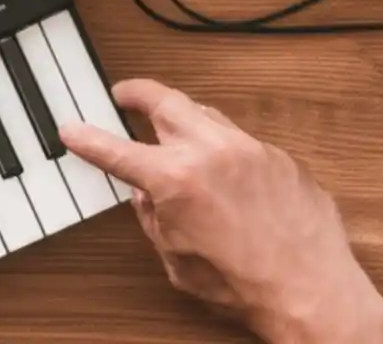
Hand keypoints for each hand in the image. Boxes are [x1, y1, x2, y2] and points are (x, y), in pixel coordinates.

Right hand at [59, 79, 382, 343]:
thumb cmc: (244, 284)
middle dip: (137, 93)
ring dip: (182, 115)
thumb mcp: (175, 259)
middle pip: (163, 100)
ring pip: (205, 113)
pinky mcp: (279, 157)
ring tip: (172, 125)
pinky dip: (223, 147)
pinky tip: (223, 169)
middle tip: (125, 95)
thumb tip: (145, 197)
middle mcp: (211, 152)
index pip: (115, 150)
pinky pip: (241, 140)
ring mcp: (249, 148)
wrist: (310, 290)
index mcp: (175, 180)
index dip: (87, 138)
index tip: (72, 129)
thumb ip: (153, 219)